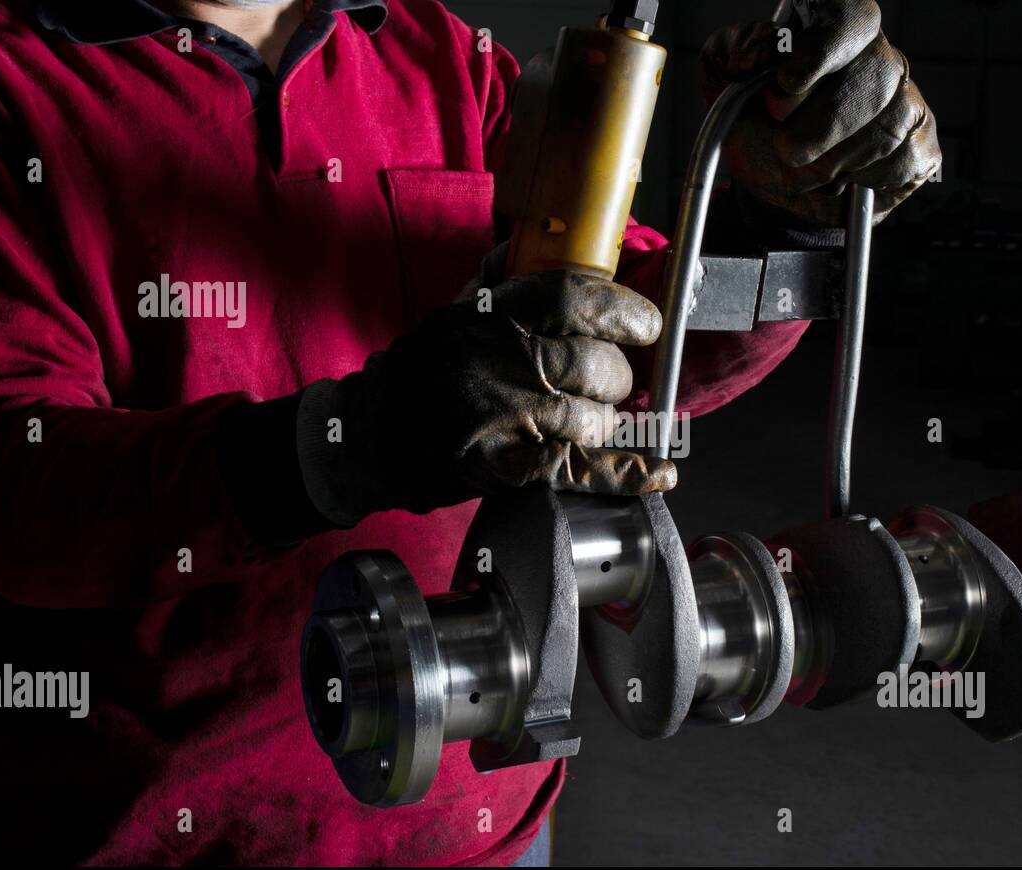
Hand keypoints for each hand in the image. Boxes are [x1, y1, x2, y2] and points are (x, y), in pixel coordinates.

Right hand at [298, 254, 676, 524]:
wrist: (363, 438)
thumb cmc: (417, 374)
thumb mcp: (452, 314)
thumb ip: (498, 284)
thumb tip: (532, 244)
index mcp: (487, 316)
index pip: (570, 297)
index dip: (620, 309)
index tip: (646, 323)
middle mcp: (496, 361)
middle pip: (594, 363)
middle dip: (615, 376)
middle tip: (609, 381)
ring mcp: (501, 417)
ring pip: (591, 416)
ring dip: (604, 421)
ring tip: (593, 420)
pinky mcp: (502, 467)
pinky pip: (580, 468)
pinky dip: (627, 472)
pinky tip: (658, 472)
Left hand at [700, 0, 940, 227]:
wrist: (770, 185)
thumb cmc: (754, 124)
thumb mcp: (724, 80)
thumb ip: (735, 50)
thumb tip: (763, 50)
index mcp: (834, 32)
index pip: (852, 17)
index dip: (825, 47)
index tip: (787, 83)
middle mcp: (879, 59)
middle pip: (874, 75)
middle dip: (822, 124)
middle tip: (786, 150)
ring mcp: (906, 102)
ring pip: (887, 127)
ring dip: (832, 162)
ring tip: (804, 170)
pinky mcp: (920, 147)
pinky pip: (902, 161)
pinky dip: (862, 181)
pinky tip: (842, 179)